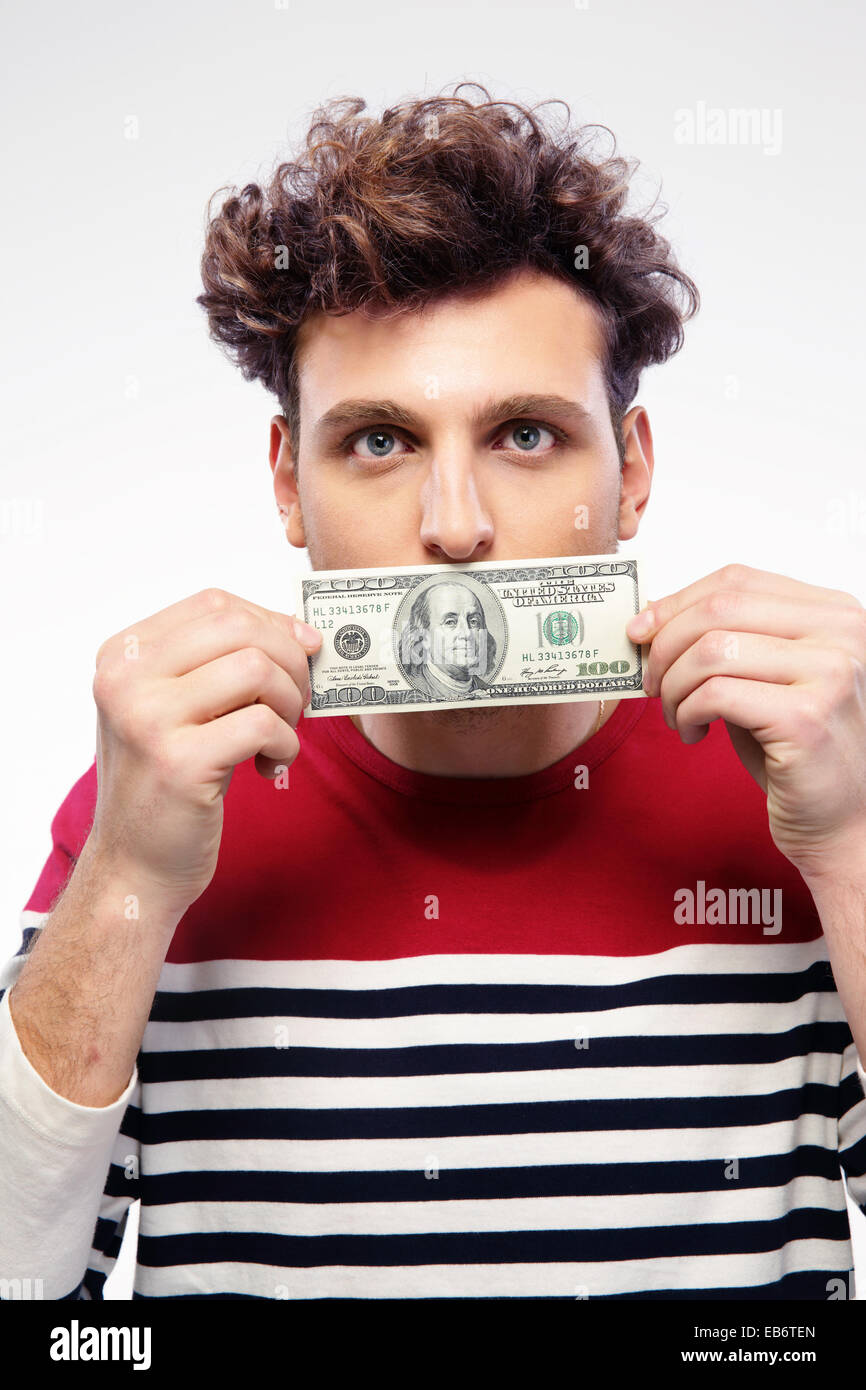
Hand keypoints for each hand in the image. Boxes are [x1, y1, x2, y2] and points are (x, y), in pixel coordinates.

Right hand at [89, 587, 321, 913]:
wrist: (134, 865)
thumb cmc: (167, 783)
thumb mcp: (175, 709)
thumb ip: (218, 664)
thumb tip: (298, 631)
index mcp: (121, 656)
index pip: (214, 604)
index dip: (270, 622)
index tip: (299, 652)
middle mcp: (124, 680)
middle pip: (238, 627)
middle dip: (288, 659)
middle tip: (296, 701)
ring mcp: (146, 720)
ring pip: (256, 669)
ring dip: (290, 703)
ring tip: (280, 735)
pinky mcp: (178, 763)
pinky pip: (262, 724)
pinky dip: (285, 744)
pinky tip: (270, 767)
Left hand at [626, 563, 865, 881]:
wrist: (843, 821)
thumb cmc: (797, 750)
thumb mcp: (764, 678)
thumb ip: (727, 640)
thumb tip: (653, 616)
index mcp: (832, 613)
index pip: (738, 579)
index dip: (678, 602)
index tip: (641, 631)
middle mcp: (841, 633)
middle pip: (721, 608)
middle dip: (666, 645)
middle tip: (651, 683)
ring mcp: (830, 673)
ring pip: (712, 650)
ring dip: (674, 686)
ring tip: (676, 716)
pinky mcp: (806, 719)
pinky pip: (716, 694)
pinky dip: (687, 712)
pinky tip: (694, 733)